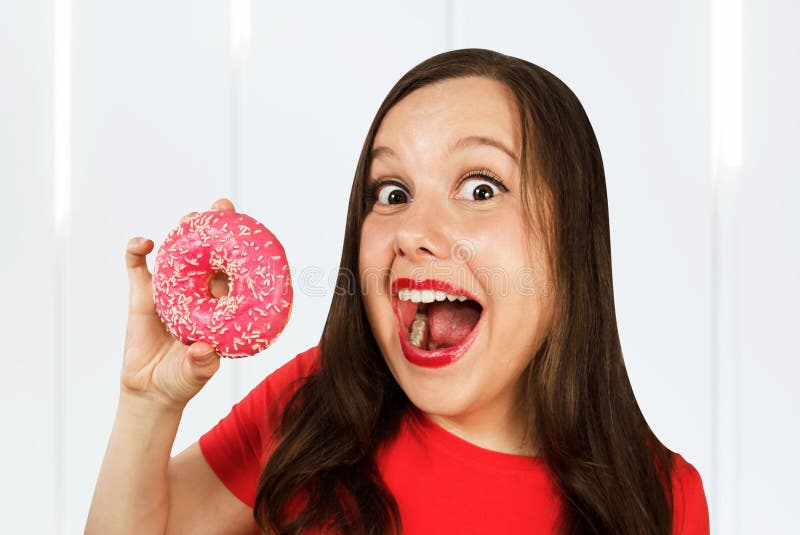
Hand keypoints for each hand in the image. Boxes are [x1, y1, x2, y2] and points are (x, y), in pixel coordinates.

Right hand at [120, 198, 235, 409]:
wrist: (150, 390)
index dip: (242, 251)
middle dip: (214, 228)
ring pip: (177, 255)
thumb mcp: (195, 374)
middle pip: (208, 254)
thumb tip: (203, 351)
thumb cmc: (182, 380)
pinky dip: (138, 252)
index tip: (250, 229)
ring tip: (187, 219)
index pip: (235, 273)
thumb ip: (200, 365)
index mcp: (219, 307)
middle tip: (220, 207)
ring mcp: (170, 292)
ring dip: (181, 234)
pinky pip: (138, 268)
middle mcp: (198, 294)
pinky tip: (144, 243)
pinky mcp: (142, 296)